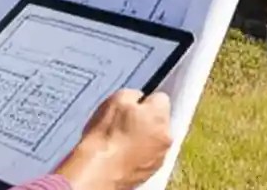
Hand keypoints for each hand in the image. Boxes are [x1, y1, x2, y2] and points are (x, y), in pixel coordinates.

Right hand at [54, 89, 172, 189]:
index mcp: (160, 114)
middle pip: (160, 120)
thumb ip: (134, 94)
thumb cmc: (107, 136)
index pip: (160, 98)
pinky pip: (148, 156)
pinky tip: (122, 154)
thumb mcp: (117, 99)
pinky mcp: (152, 171)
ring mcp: (160, 156)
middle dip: (146, 120)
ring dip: (143, 138)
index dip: (144, 100)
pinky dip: (138, 154)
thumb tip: (138, 98)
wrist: (100, 170)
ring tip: (120, 141)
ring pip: (154, 139)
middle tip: (124, 124)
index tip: (132, 105)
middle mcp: (166, 135)